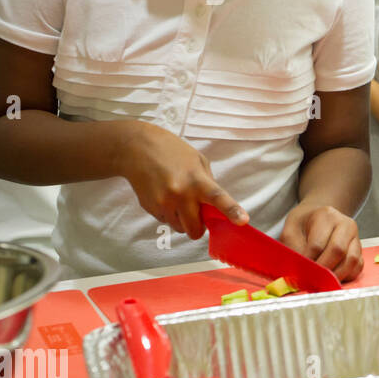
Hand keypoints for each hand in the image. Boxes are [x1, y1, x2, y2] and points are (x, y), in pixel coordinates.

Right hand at [118, 121, 245, 239]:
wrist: (135, 148)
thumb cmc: (172, 151)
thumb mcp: (198, 161)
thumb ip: (208, 183)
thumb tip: (215, 206)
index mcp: (197, 180)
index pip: (218, 197)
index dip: (231, 210)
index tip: (243, 221)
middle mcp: (180, 194)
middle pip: (195, 229)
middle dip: (198, 226)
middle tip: (197, 214)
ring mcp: (163, 203)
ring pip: (179, 228)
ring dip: (183, 221)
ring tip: (177, 200)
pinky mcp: (149, 207)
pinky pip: (165, 221)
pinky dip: (169, 214)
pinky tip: (163, 195)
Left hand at [281, 203, 363, 281]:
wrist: (315, 218)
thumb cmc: (303, 225)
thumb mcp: (290, 231)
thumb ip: (293, 249)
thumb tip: (298, 272)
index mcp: (326, 216)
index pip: (317, 244)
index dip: (308, 262)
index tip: (300, 273)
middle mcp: (345, 224)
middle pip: (338, 251)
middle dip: (323, 270)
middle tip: (311, 280)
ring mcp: (355, 237)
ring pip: (351, 260)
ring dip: (336, 275)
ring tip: (322, 282)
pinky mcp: (359, 250)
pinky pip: (357, 267)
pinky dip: (346, 276)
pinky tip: (332, 278)